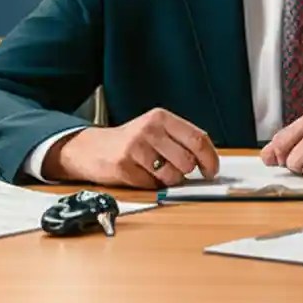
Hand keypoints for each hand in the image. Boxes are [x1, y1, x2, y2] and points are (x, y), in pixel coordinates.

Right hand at [44, 108, 219, 187]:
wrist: (91, 148)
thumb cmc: (130, 141)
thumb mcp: (156, 130)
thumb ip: (180, 140)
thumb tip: (209, 161)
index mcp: (161, 117)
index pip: (198, 138)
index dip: (210, 159)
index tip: (212, 171)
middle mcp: (149, 129)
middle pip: (187, 161)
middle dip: (186, 172)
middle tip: (177, 171)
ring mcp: (135, 147)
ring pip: (171, 176)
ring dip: (168, 181)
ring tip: (155, 171)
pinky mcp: (124, 166)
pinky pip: (151, 185)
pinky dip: (150, 185)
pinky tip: (139, 174)